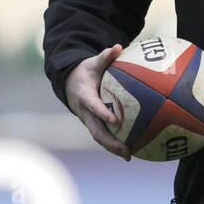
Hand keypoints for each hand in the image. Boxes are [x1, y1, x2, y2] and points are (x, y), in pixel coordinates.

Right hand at [65, 44, 130, 160]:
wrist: (70, 84)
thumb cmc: (85, 72)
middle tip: (126, 149)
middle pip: (96, 131)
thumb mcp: (92, 62)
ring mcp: (89, 121)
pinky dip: (116, 144)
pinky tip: (132, 150)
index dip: (102, 113)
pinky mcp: (94, 125)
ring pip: (100, 138)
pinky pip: (105, 136)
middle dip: (110, 142)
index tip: (115, 120)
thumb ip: (105, 56)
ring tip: (129, 156)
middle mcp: (85, 113)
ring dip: (113, 148)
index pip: (93, 106)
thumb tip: (118, 47)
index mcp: (84, 96)